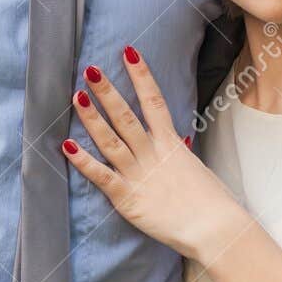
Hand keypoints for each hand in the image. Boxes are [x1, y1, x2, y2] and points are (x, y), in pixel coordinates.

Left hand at [61, 47, 245, 261]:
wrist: (215, 229)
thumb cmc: (211, 202)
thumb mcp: (196, 169)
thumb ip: (180, 153)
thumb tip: (177, 140)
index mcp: (172, 144)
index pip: (154, 101)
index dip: (141, 75)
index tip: (129, 52)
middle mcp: (153, 154)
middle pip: (126, 116)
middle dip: (107, 92)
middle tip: (91, 69)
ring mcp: (138, 174)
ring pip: (111, 140)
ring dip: (92, 118)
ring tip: (77, 96)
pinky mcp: (127, 198)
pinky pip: (101, 176)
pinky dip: (83, 161)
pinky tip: (66, 146)